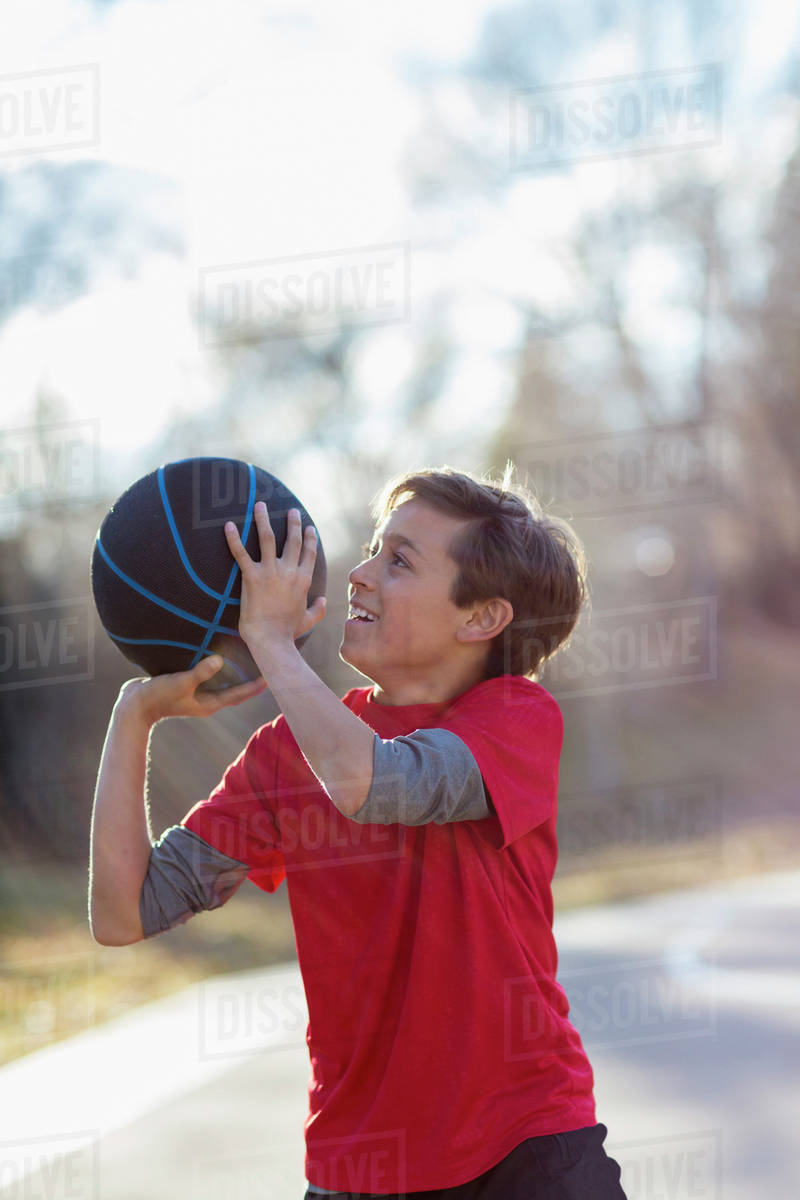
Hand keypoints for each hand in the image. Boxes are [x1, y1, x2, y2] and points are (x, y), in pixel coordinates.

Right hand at [116, 656, 266, 724]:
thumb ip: (200, 672)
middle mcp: (207, 701)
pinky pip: (210, 679)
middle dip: (251, 681)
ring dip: (236, 675)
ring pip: (224, 685)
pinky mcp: (188, 688)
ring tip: (249, 662)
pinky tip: (220, 658)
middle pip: (235, 691)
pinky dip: (219, 671)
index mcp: (209, 704)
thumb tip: (219, 660)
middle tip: (267, 667)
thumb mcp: (180, 682)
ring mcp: (197, 695)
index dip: (255, 686)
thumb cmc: (157, 695)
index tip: (272, 676)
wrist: (133, 706)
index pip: (238, 695)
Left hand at [224, 503, 325, 646]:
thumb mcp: (308, 621)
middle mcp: (289, 572)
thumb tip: (323, 600)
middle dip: (293, 523)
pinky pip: (241, 553)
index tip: (309, 527)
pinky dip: (233, 538)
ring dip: (264, 519)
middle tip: (291, 511)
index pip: (309, 553)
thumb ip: (317, 609)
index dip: (310, 538)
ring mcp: (271, 572)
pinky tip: (227, 525)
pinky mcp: (252, 577)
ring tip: (260, 505)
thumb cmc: (287, 633)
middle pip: (293, 540)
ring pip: (268, 538)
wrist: (271, 641)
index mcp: (303, 580)